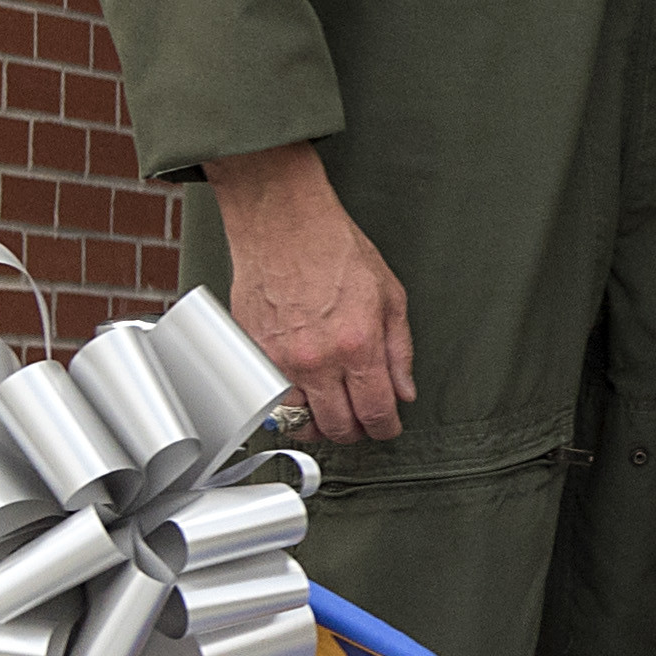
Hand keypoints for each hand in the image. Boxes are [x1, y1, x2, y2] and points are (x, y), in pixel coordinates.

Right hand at [208, 142, 409, 443]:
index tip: (389, 427)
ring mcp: (278, 358)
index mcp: (357, 346)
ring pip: (298, 420)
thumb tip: (404, 389)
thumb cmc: (335, 249)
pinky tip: (302, 390)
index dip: (387, 428)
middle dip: (356, 431)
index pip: (376, 411)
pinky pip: (269, 397)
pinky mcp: (250, 352)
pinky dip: (287, 403)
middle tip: (363, 422)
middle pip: (337, 426)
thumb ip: (399, 351)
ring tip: (332, 411)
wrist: (284, 224)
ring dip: (318, 423)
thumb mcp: (391, 296)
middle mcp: (316, 359)